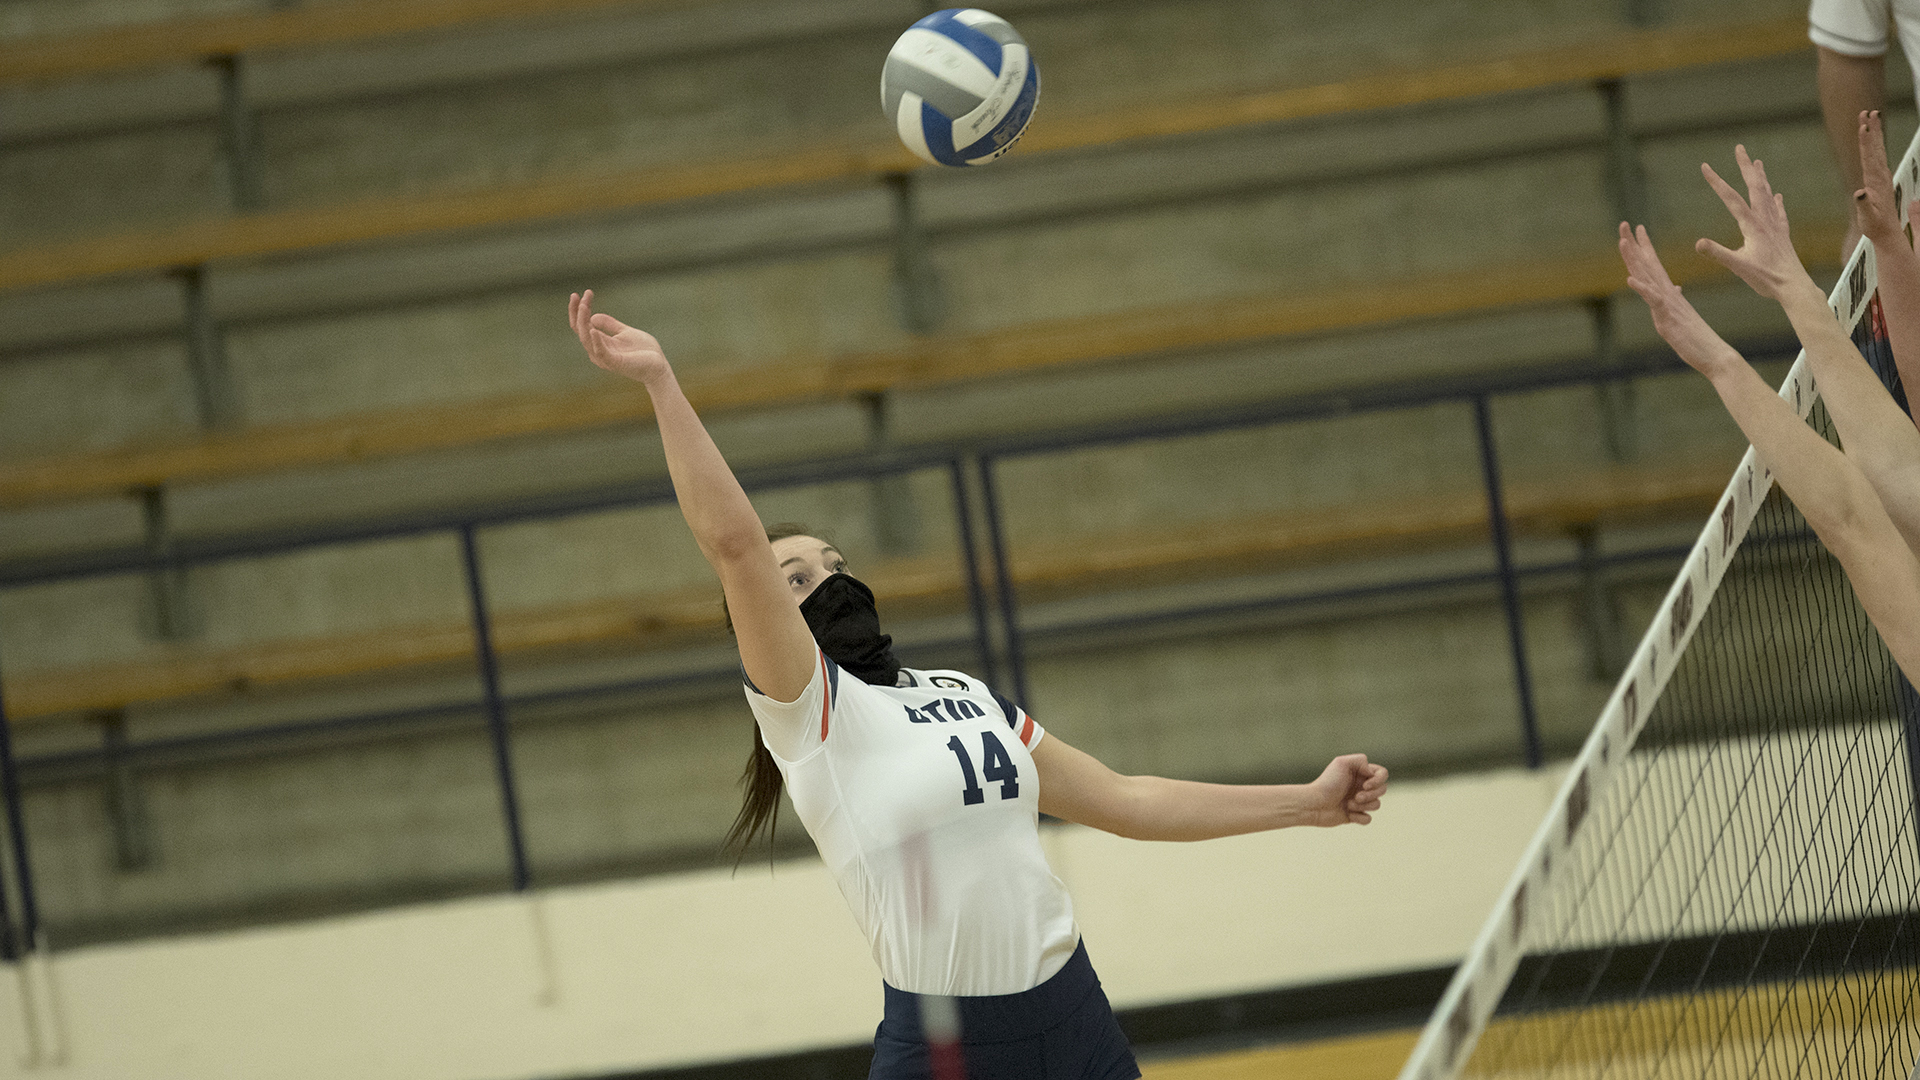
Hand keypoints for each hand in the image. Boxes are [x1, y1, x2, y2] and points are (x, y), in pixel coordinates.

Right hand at [570, 289, 668, 384]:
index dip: (579, 310)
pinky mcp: (615, 363)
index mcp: (599, 343)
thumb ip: (610, 325)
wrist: (659, 367)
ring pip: (586, 339)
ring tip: (583, 306)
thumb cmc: (644, 351)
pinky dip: (596, 341)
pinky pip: (601, 352)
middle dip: (578, 312)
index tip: (584, 293)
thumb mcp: (625, 332)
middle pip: (580, 330)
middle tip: (576, 295)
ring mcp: (605, 358)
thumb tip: (593, 316)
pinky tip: (592, 328)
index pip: (583, 325)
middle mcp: (598, 351)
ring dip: (583, 322)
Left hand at [1304, 753, 1386, 825]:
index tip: (1365, 785)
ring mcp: (1359, 801)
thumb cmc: (1327, 783)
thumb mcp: (1342, 763)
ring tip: (1348, 804)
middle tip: (1356, 797)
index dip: (1378, 780)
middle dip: (1371, 795)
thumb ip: (1361, 760)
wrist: (1314, 804)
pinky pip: (1368, 819)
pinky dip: (1359, 817)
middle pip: (1382, 790)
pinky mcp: (1355, 815)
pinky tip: (1348, 815)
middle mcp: (1361, 786)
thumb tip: (1372, 773)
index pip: (1382, 774)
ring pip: (1377, 804)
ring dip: (1364, 806)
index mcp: (1360, 773)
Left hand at [1619, 222, 1740, 377]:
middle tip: (1624, 224)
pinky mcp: (1668, 317)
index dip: (1644, 247)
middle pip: (1647, 264)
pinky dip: (1642, 289)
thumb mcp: (1680, 316)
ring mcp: (1668, 304)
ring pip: (1648, 277)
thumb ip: (1674, 301)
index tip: (1637, 230)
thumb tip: (1674, 288)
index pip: (1653, 265)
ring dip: (1635, 259)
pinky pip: (1653, 300)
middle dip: (1634, 244)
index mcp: (1668, 294)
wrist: (1715, 354)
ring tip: (1624, 241)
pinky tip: (1630, 279)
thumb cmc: (1697, 338)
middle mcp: (1667, 294)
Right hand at [1695, 145, 1813, 301]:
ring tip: (1758, 162)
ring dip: (1761, 177)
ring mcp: (1776, 226)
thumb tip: (1698, 243)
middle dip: (1745, 166)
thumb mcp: (1738, 266)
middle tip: (1740, 148)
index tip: (1705, 166)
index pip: (1731, 198)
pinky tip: (1778, 195)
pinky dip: (1777, 201)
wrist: (1794, 286)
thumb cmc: (1766, 278)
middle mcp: (1765, 220)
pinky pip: (1779, 212)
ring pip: (1767, 194)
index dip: (1717, 182)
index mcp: (1752, 226)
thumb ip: (1718, 253)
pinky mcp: (1782, 235)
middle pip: (1755, 187)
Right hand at [1857, 110, 1908, 248]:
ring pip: (1878, 149)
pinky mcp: (1880, 178)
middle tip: (1869, 112)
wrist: (1887, 231)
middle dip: (1872, 129)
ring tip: (1870, 117)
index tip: (1863, 127)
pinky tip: (1872, 138)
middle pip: (1876, 147)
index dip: (1866, 142)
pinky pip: (1876, 155)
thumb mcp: (1868, 218)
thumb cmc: (1875, 226)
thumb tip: (1859, 193)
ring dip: (1874, 132)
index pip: (1870, 157)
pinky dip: (1873, 143)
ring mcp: (1882, 175)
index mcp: (1876, 181)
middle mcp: (1881, 175)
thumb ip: (1864, 206)